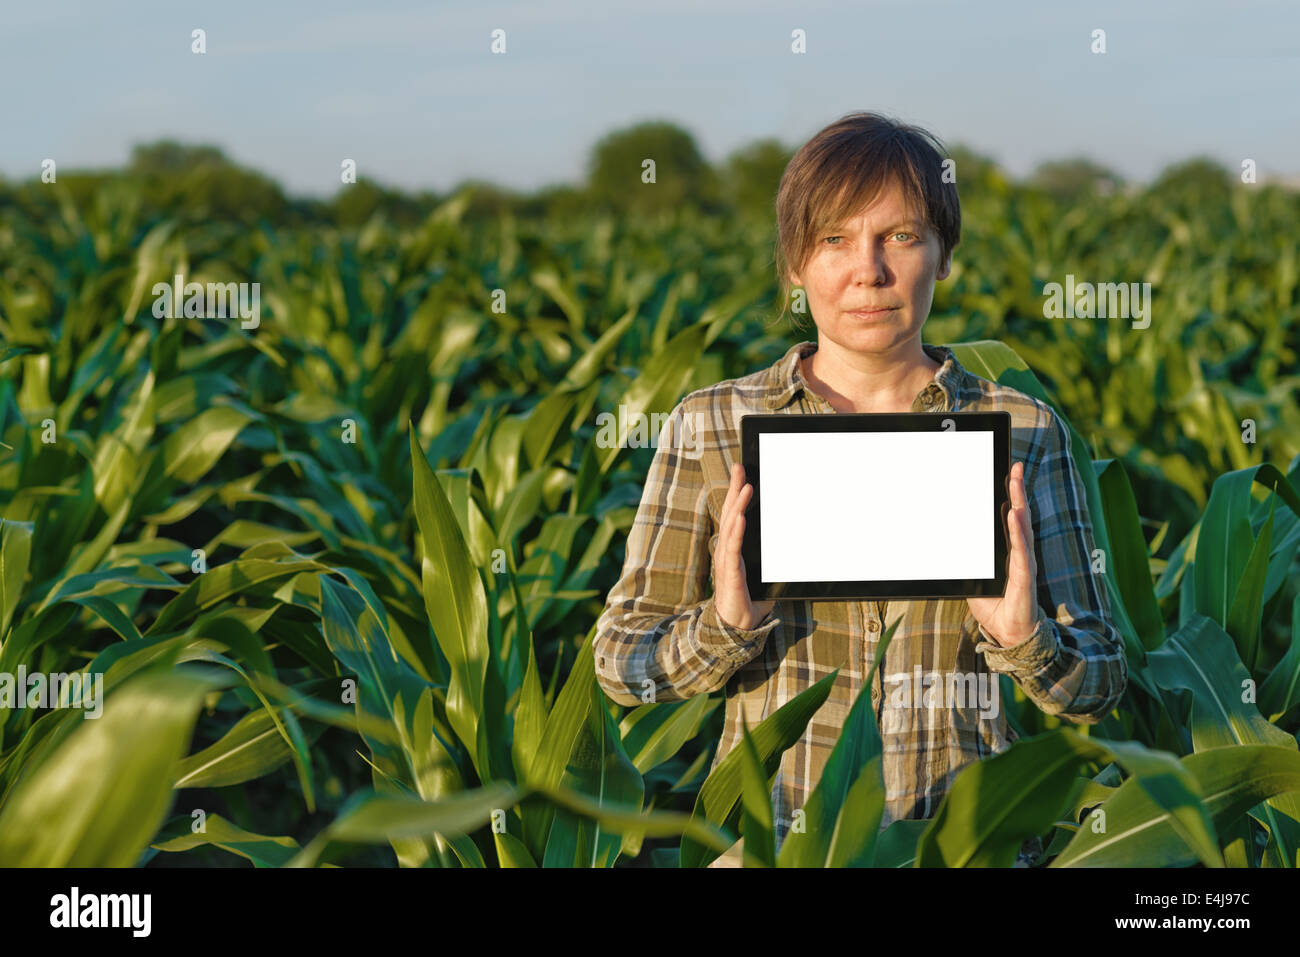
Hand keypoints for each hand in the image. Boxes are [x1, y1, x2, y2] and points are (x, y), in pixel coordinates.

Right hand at [714, 462, 775, 630]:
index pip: (735, 515)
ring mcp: (727, 561)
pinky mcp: (730, 574)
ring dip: (737, 506)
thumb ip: (775, 562)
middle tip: (739, 468)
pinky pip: (732, 550)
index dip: (736, 493)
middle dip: (734, 489)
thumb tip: (795, 551)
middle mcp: (727, 550)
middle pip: (730, 514)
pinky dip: (736, 532)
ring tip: (745, 487)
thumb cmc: (748, 600)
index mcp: (734, 548)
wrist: (736, 626)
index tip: (742, 473)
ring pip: (731, 527)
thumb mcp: (765, 575)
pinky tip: (741, 518)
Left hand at [967, 461, 1043, 648]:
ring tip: (1016, 483)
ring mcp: (1024, 564)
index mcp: (1009, 552)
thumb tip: (944, 545)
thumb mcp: (973, 578)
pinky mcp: (1025, 579)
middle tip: (1016, 467)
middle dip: (1018, 490)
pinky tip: (1015, 517)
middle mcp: (1020, 553)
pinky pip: (1022, 553)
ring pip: (1022, 529)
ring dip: (1020, 504)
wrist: (1010, 634)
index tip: (1008, 473)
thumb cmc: (995, 606)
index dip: (1011, 496)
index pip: (1010, 518)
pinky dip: (1018, 533)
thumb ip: (965, 561)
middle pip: (1020, 516)